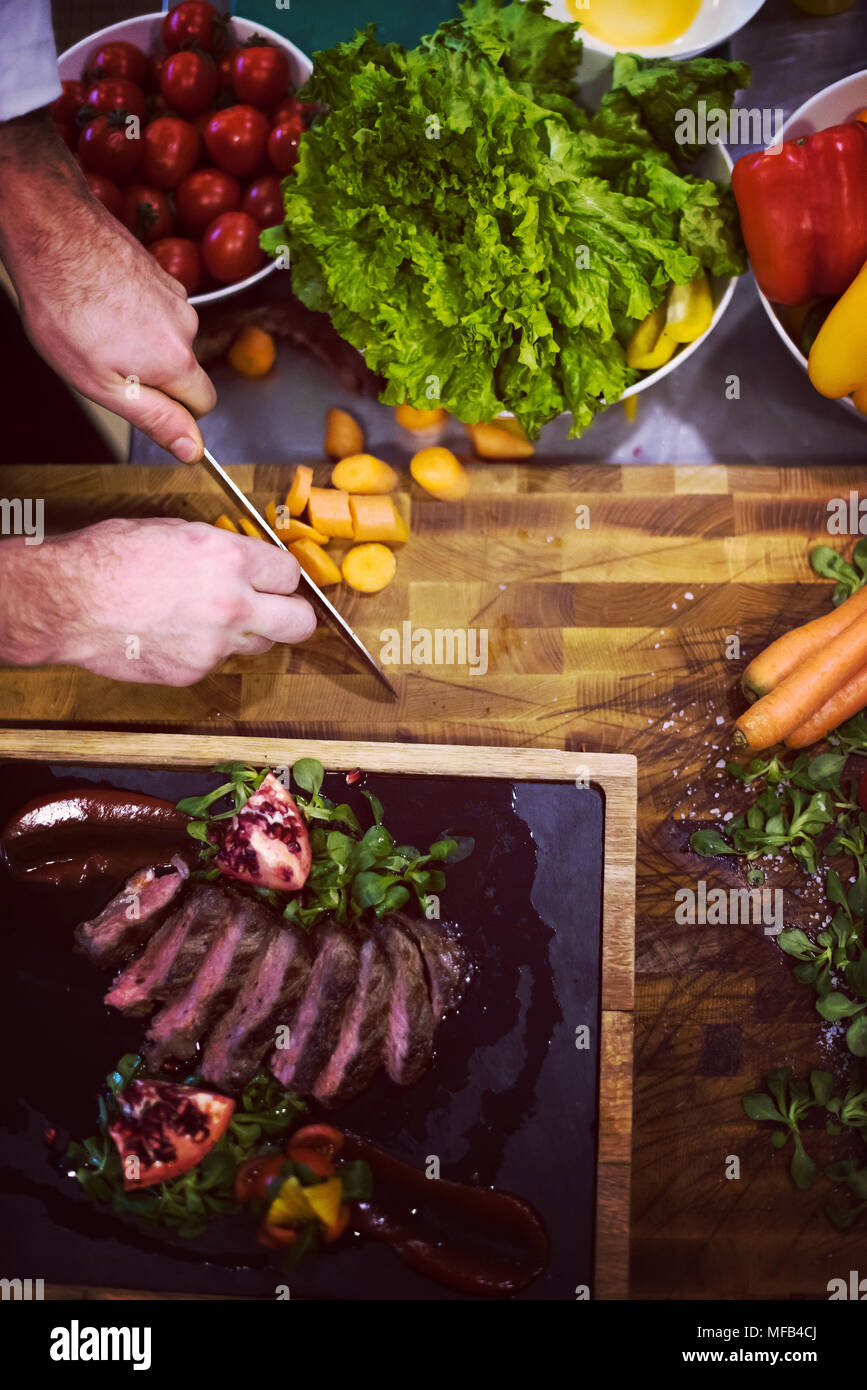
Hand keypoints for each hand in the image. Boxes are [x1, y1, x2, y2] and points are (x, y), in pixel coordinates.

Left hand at [0, 114, 214, 461]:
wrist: (54, 232)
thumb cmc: (66, 309)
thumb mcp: (102, 384)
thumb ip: (154, 418)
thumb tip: (193, 449)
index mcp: (176, 360)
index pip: (203, 405)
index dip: (175, 411)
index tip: (142, 400)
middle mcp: (186, 326)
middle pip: (184, 369)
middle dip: (153, 373)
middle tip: (105, 360)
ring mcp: (176, 295)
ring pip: (168, 338)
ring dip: (141, 340)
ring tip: (98, 325)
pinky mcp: (162, 274)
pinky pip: (157, 309)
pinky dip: (135, 312)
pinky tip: (102, 302)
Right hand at [0, 519, 316, 684]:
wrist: (69, 602)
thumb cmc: (110, 559)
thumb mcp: (175, 533)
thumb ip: (220, 550)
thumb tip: (242, 561)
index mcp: (230, 560)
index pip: (290, 574)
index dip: (281, 577)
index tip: (274, 579)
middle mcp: (232, 605)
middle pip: (299, 622)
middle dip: (293, 615)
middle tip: (278, 609)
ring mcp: (214, 645)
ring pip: (258, 646)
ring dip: (246, 633)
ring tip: (207, 617)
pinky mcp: (193, 672)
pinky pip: (217, 662)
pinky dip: (204, 650)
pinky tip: (174, 633)